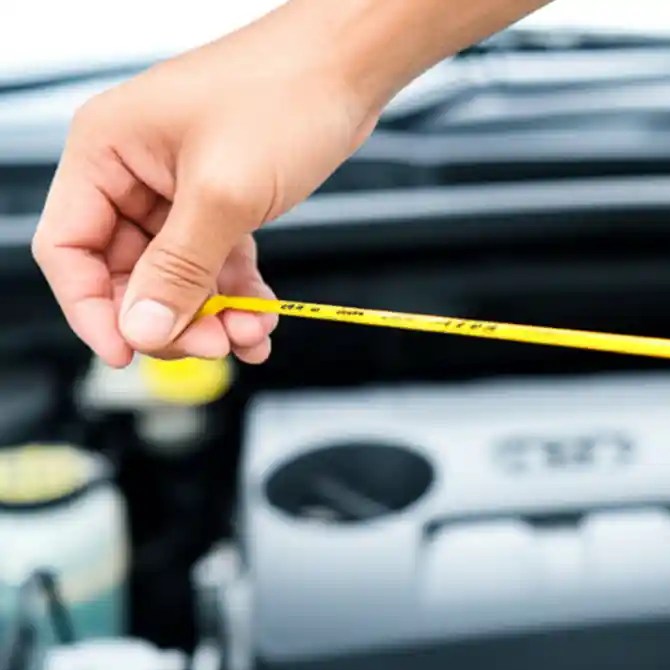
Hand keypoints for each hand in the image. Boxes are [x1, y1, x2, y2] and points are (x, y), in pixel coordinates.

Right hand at [31, 4, 378, 366]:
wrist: (349, 65)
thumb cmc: (283, 94)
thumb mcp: (224, 193)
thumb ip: (179, 267)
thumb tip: (143, 328)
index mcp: (104, 151)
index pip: (68, 248)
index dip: (92, 308)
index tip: (128, 352)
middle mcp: (131, 168)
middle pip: (124, 270)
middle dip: (168, 316)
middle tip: (212, 345)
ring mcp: (177, 184)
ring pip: (175, 272)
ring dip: (209, 313)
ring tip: (248, 334)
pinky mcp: (221, 195)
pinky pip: (213, 259)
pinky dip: (235, 292)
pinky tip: (261, 319)